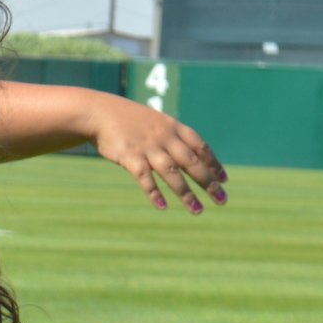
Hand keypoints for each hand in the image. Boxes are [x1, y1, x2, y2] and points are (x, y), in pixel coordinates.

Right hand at [90, 98, 227, 213]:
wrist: (98, 112)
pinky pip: (145, 178)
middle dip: (208, 182)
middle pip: (192, 162)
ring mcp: (148, 147)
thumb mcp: (154, 122)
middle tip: (222, 200)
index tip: (224, 179)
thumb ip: (171, 136)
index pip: (200, 146)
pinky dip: (154, 192)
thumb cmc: (127, 119)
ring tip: (197, 210)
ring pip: (172, 173)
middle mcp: (164, 137)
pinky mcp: (130, 157)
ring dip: (186, 193)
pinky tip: (162, 206)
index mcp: (172, 127)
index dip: (213, 163)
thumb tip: (188, 153)